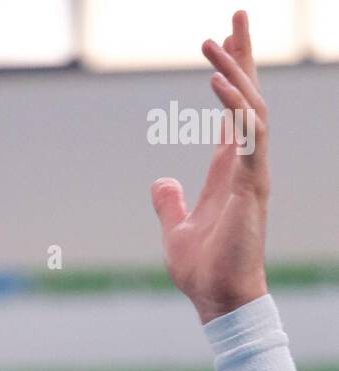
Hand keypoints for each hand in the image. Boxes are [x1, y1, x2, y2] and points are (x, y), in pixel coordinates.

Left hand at [151, 10, 268, 323]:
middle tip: (236, 13)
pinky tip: (218, 85)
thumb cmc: (202, 271)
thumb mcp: (176, 229)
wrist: (218, 300)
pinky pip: (249, 136)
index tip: (223, 38)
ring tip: (216, 40)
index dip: (230, 73)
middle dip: (243, 54)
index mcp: (229, 169)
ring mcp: (253, 172)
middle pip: (248, 96)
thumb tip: (159, 182)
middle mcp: (246, 164)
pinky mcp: (253, 186)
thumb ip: (169, 203)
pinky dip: (235, 108)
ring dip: (235, 72)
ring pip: (251, 108)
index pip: (233, 110)